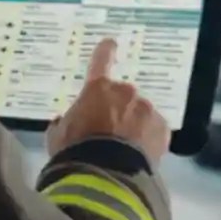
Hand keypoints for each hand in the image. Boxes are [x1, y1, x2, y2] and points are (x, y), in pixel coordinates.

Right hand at [46, 39, 171, 167]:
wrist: (106, 176)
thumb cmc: (76, 152)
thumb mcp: (58, 137)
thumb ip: (62, 124)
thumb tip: (61, 121)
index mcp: (97, 89)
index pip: (100, 61)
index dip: (105, 51)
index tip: (110, 43)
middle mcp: (125, 93)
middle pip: (122, 96)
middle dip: (116, 109)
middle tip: (108, 132)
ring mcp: (146, 110)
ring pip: (139, 113)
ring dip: (133, 125)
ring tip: (123, 150)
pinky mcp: (162, 129)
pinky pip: (154, 130)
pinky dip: (147, 139)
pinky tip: (137, 156)